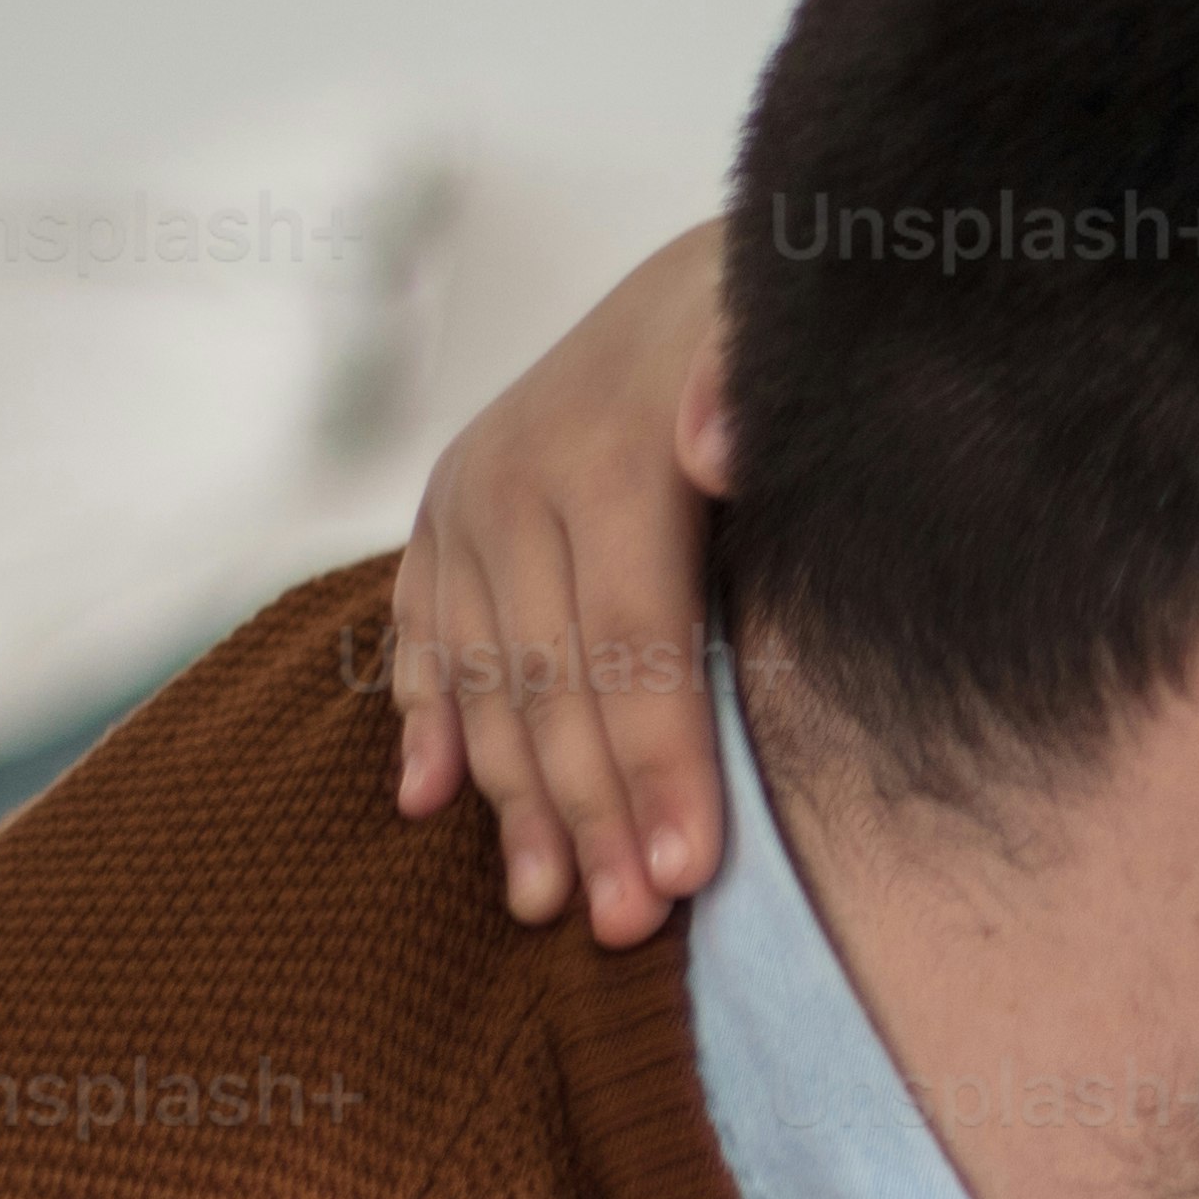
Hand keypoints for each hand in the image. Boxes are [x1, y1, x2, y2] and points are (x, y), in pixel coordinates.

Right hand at [388, 212, 733, 938]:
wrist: (706, 270)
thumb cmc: (768, 327)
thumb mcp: (779, 335)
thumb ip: (752, 386)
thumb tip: (720, 446)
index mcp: (602, 449)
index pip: (629, 637)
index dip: (658, 758)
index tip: (692, 871)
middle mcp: (511, 476)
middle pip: (552, 680)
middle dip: (591, 813)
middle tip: (629, 929)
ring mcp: (466, 500)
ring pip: (485, 676)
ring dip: (512, 801)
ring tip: (547, 905)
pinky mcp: (442, 514)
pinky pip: (419, 631)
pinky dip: (426, 718)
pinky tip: (428, 804)